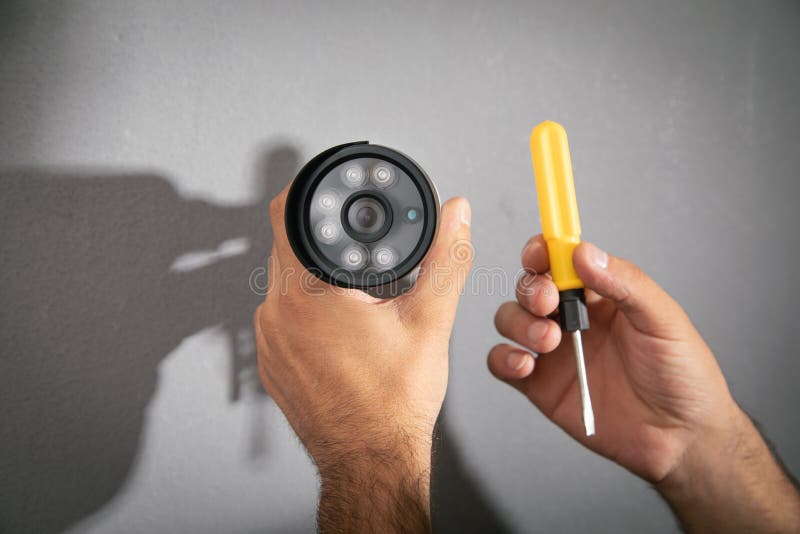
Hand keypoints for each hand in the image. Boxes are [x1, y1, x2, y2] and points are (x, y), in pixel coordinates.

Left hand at [254, 187, 472, 532]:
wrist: (371, 461)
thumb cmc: (393, 404)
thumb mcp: (429, 321)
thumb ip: (445, 260)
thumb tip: (457, 217)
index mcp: (306, 295)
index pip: (288, 212)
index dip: (310, 192)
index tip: (330, 196)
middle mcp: (275, 316)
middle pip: (288, 247)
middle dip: (325, 242)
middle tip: (362, 259)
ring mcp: (268, 343)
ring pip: (284, 284)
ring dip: (316, 279)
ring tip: (357, 300)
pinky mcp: (271, 364)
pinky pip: (282, 318)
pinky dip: (307, 312)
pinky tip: (342, 331)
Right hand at [489, 235, 799, 531]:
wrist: (681, 439)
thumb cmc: (683, 376)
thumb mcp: (663, 319)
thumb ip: (624, 282)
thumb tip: (584, 252)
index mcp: (602, 295)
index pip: (561, 260)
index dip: (544, 250)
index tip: (539, 253)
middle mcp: (573, 319)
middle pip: (530, 286)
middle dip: (532, 289)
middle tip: (549, 303)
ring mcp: (553, 352)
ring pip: (510, 318)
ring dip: (519, 322)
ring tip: (548, 341)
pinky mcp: (539, 385)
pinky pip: (501, 363)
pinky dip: (504, 358)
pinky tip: (526, 364)